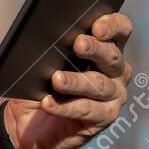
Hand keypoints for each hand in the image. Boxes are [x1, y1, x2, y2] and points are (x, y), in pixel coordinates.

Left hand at [3, 12, 133, 148]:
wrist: (28, 122)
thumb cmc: (38, 84)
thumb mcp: (40, 60)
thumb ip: (50, 45)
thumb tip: (44, 34)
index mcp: (106, 48)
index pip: (120, 30)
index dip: (113, 25)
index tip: (97, 26)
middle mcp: (116, 70)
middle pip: (112, 56)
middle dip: (95, 49)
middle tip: (79, 45)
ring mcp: (114, 95)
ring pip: (98, 85)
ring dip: (76, 81)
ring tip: (56, 79)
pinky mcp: (104, 118)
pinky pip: (86, 110)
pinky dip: (65, 107)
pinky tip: (48, 102)